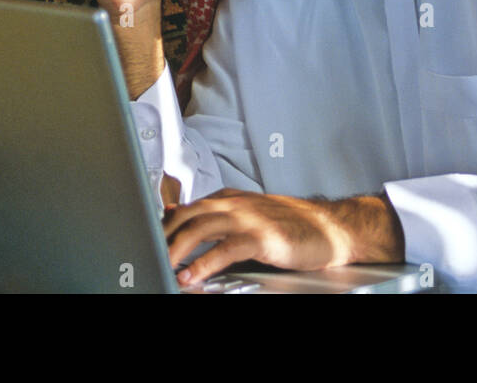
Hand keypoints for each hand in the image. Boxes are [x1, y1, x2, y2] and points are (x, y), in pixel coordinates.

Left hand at [162, 189, 404, 285]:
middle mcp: (235, 205)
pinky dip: (205, 263)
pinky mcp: (262, 237)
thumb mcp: (247, 214)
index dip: (163, 226)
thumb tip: (173, 213)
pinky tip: (192, 276)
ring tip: (163, 266)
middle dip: (164, 237)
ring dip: (177, 249)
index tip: (146, 242)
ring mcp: (249, 219)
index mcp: (230, 199)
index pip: (186, 209)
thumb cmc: (290, 225)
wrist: (329, 227)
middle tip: (147, 255)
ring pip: (201, 229)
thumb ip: (213, 215)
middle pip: (188, 216)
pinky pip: (226, 250)